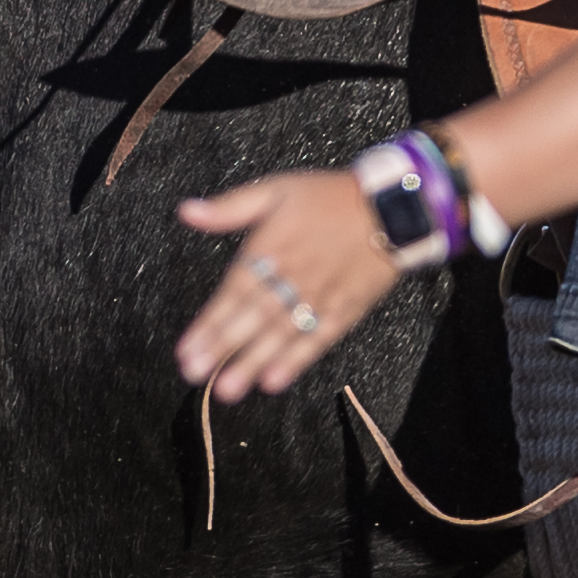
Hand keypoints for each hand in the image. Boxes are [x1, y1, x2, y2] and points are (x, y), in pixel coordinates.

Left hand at [173, 168, 396, 401]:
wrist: (391, 205)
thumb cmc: (329, 197)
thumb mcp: (276, 190)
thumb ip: (230, 207)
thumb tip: (186, 212)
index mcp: (271, 246)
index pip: (234, 290)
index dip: (210, 322)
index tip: (186, 349)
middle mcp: (293, 274)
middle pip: (253, 316)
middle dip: (223, 347)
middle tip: (196, 373)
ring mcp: (320, 294)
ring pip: (282, 332)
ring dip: (253, 361)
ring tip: (228, 388)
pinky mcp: (345, 309)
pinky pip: (317, 338)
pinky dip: (297, 360)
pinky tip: (276, 380)